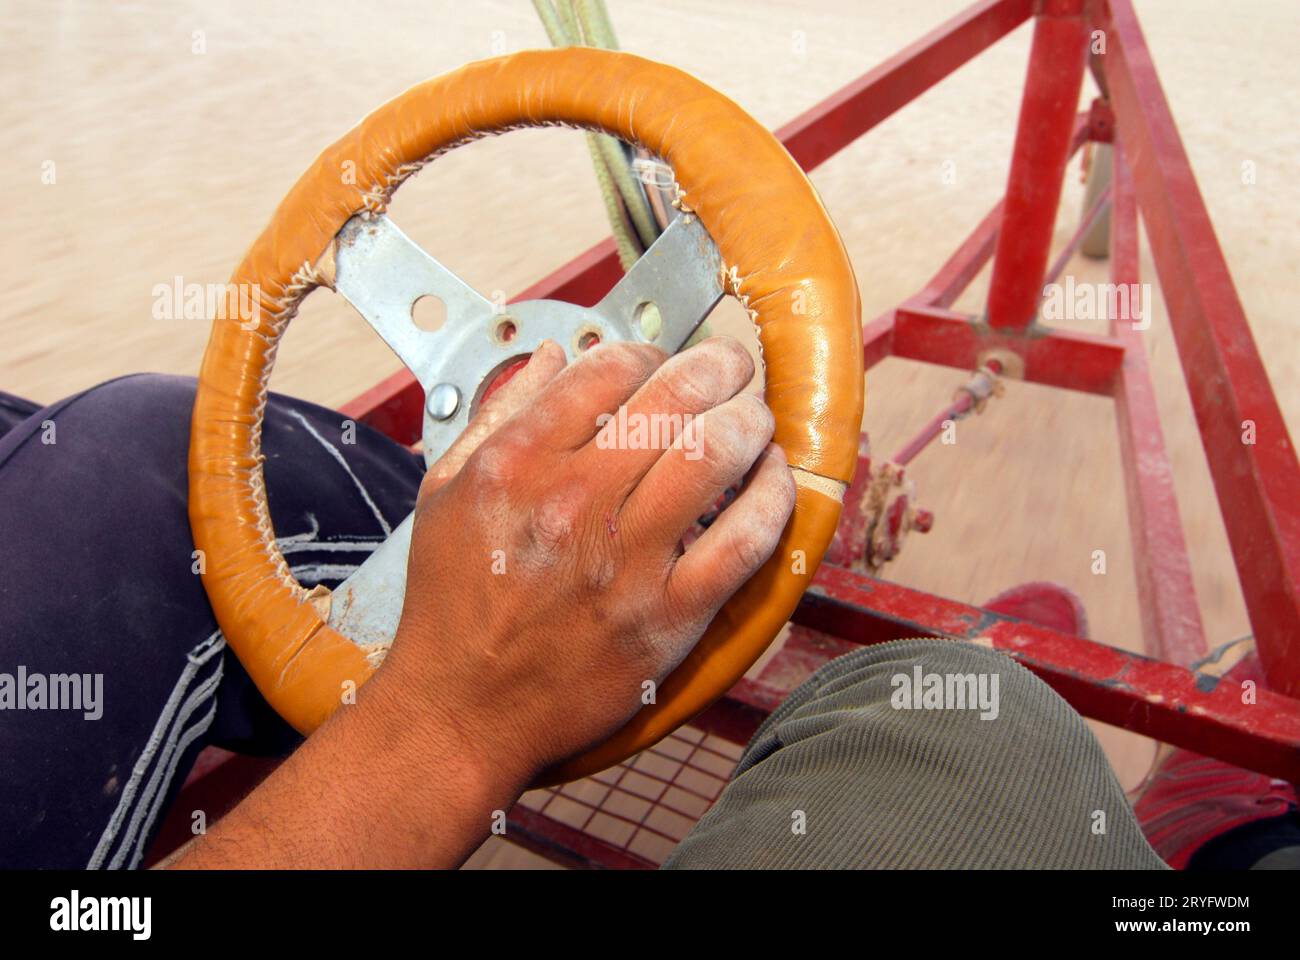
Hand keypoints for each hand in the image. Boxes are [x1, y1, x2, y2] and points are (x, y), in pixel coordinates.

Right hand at [380, 334, 794, 787]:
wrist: (462, 711)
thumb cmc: (453, 603)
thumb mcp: (446, 492)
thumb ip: (500, 415)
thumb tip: (553, 356)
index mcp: (518, 463)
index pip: (610, 366)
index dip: (653, 349)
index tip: (664, 362)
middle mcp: (574, 502)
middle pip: (676, 395)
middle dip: (720, 365)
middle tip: (733, 368)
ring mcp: (626, 561)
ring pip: (718, 452)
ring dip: (751, 420)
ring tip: (754, 417)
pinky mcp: (668, 616)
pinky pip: (745, 539)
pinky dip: (774, 497)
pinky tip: (774, 479)